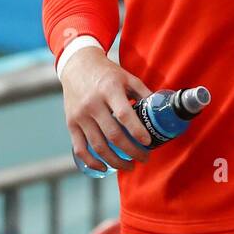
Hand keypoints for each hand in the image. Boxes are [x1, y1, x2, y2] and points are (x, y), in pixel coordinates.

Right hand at [60, 46, 153, 173]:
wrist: (77, 65)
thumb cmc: (107, 73)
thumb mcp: (127, 77)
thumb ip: (143, 93)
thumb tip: (162, 110)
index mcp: (110, 89)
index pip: (124, 114)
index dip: (137, 131)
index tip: (148, 143)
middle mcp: (92, 103)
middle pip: (113, 135)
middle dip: (131, 151)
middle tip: (144, 158)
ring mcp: (80, 115)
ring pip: (98, 146)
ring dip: (116, 161)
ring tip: (129, 166)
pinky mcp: (71, 124)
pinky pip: (80, 149)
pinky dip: (92, 162)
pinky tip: (104, 168)